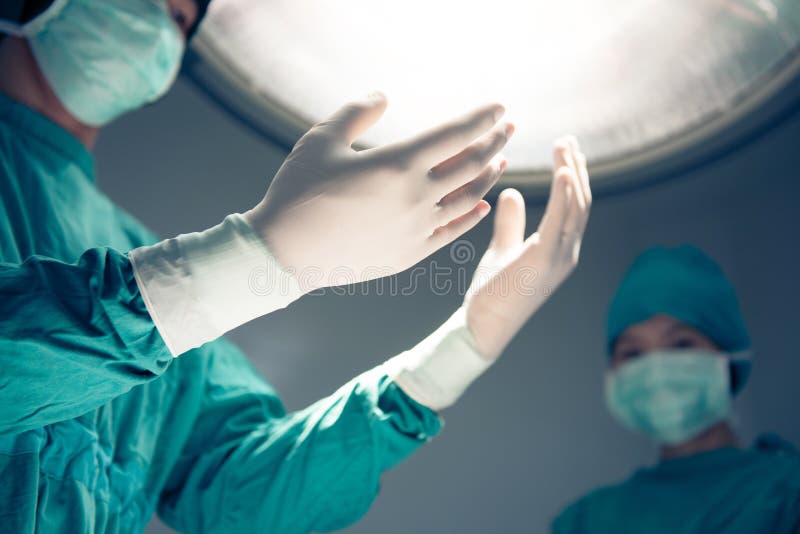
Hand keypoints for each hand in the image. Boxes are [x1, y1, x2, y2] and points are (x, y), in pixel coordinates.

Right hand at [244, 92, 513, 291]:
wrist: (286, 253)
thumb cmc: (298, 190)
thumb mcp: (321, 139)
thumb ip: (356, 113)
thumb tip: (383, 97)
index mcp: (398, 163)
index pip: (455, 134)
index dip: (482, 117)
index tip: (499, 107)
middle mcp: (416, 196)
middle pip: (471, 165)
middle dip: (494, 142)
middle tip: (508, 128)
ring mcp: (417, 229)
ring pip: (469, 199)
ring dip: (488, 177)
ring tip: (499, 162)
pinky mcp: (411, 254)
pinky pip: (453, 232)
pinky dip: (472, 215)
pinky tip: (482, 205)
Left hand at [464, 137, 590, 359]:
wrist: (481, 326)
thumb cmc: (492, 292)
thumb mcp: (502, 248)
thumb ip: (510, 222)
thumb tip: (512, 193)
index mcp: (559, 250)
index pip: (574, 207)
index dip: (574, 176)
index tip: (566, 150)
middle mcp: (567, 253)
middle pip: (581, 202)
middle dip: (576, 168)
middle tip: (568, 140)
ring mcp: (560, 258)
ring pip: (576, 208)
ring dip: (572, 173)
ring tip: (565, 146)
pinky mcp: (544, 262)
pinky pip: (560, 222)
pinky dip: (565, 195)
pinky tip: (562, 171)